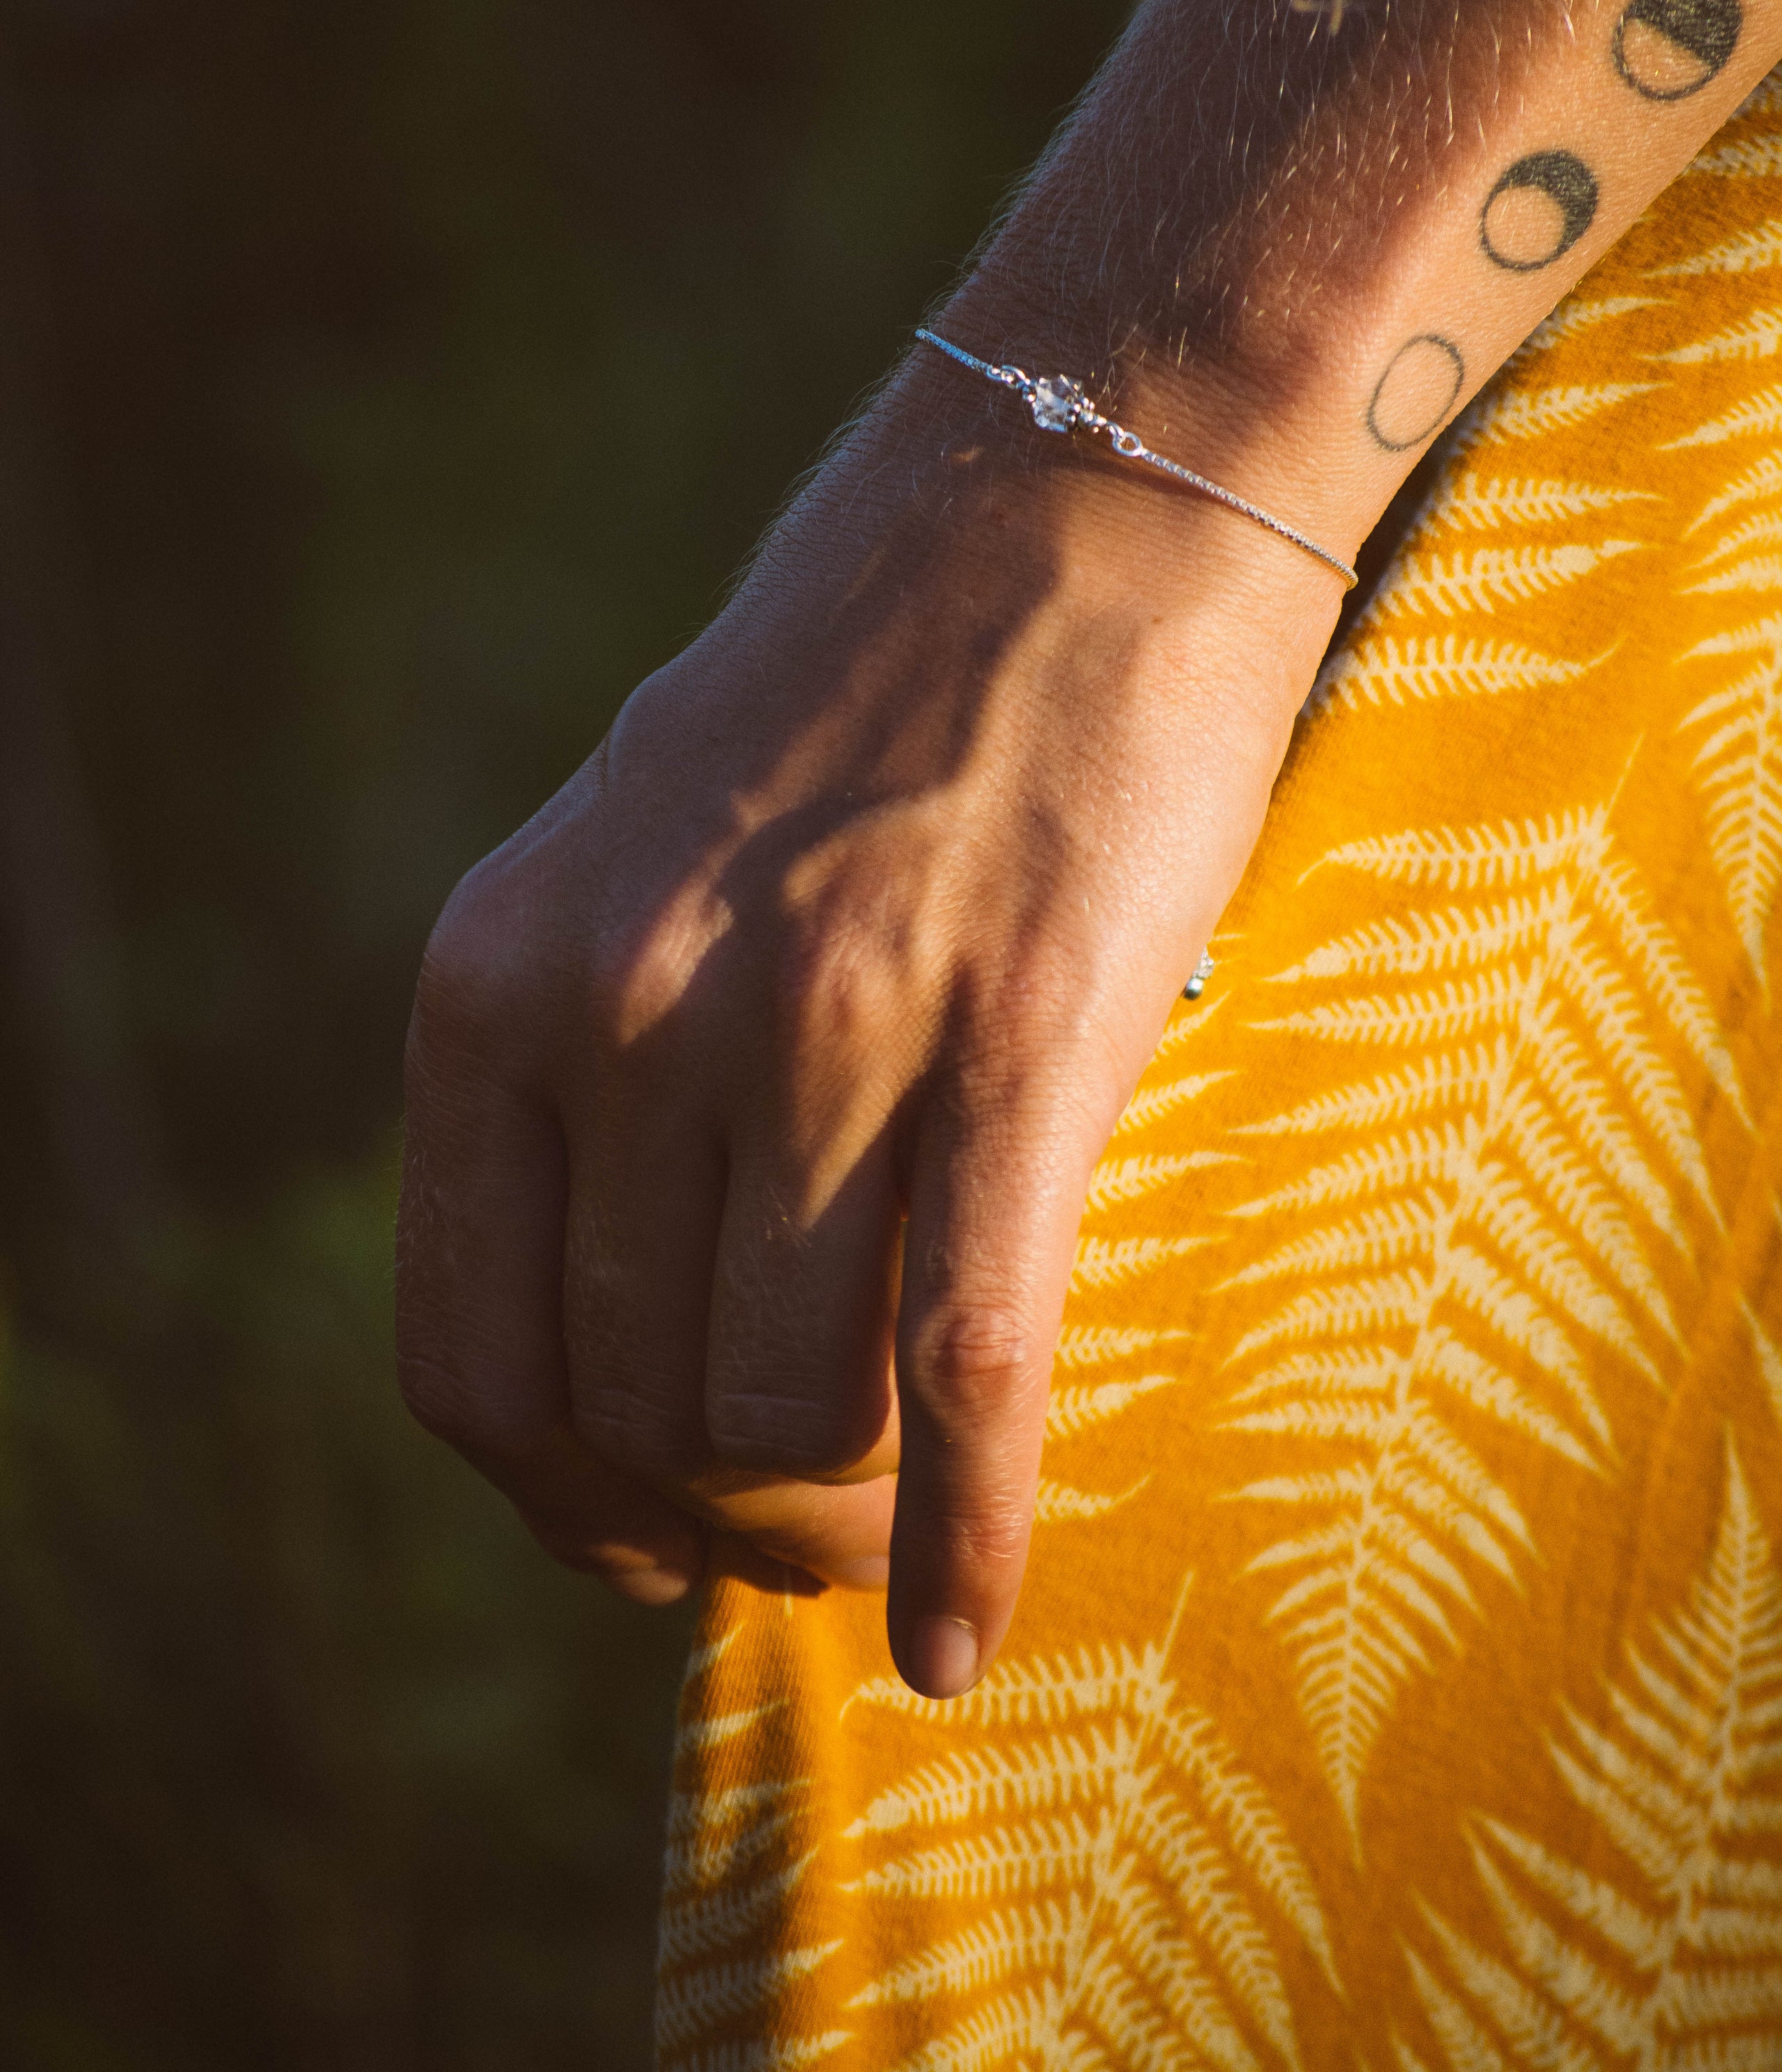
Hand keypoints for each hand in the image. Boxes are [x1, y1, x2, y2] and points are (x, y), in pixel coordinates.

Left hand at [396, 345, 1342, 1692]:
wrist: (1071, 485)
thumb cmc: (865, 682)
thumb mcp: (639, 854)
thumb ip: (600, 1065)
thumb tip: (631, 1314)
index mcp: (504, 974)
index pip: (472, 1353)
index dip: (552, 1495)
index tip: (636, 1537)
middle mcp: (636, 1008)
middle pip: (642, 1403)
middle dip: (719, 1517)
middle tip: (799, 1533)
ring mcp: (825, 1026)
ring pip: (789, 1402)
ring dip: (837, 1516)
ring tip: (885, 1528)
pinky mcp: (1021, 1038)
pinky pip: (967, 1362)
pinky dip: (965, 1538)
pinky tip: (960, 1639)